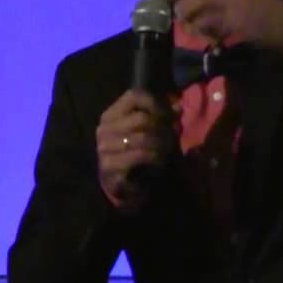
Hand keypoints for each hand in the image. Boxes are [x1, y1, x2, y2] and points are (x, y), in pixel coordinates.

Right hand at [95, 90, 176, 211]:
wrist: (125, 186)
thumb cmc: (138, 155)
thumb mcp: (151, 132)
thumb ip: (163, 118)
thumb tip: (178, 107)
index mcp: (111, 115)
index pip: (134, 96)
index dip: (156, 104)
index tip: (171, 116)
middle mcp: (104, 129)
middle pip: (142, 118)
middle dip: (162, 129)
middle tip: (172, 139)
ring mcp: (104, 148)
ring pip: (142, 137)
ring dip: (161, 145)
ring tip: (167, 151)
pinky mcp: (109, 166)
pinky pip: (139, 155)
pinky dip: (155, 158)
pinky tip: (159, 163)